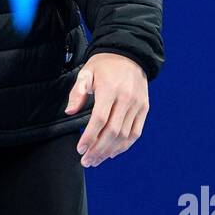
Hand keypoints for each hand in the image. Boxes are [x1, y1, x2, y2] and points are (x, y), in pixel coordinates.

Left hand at [64, 52, 148, 166]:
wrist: (130, 53)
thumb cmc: (104, 65)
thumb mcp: (86, 73)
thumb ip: (77, 93)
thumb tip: (69, 112)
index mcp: (110, 90)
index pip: (99, 120)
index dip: (89, 137)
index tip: (80, 149)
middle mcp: (126, 99)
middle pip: (113, 131)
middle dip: (98, 149)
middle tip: (86, 161)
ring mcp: (137, 105)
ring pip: (125, 135)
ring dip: (110, 151)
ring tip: (96, 160)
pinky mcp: (144, 108)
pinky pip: (135, 132)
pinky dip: (124, 146)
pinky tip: (112, 153)